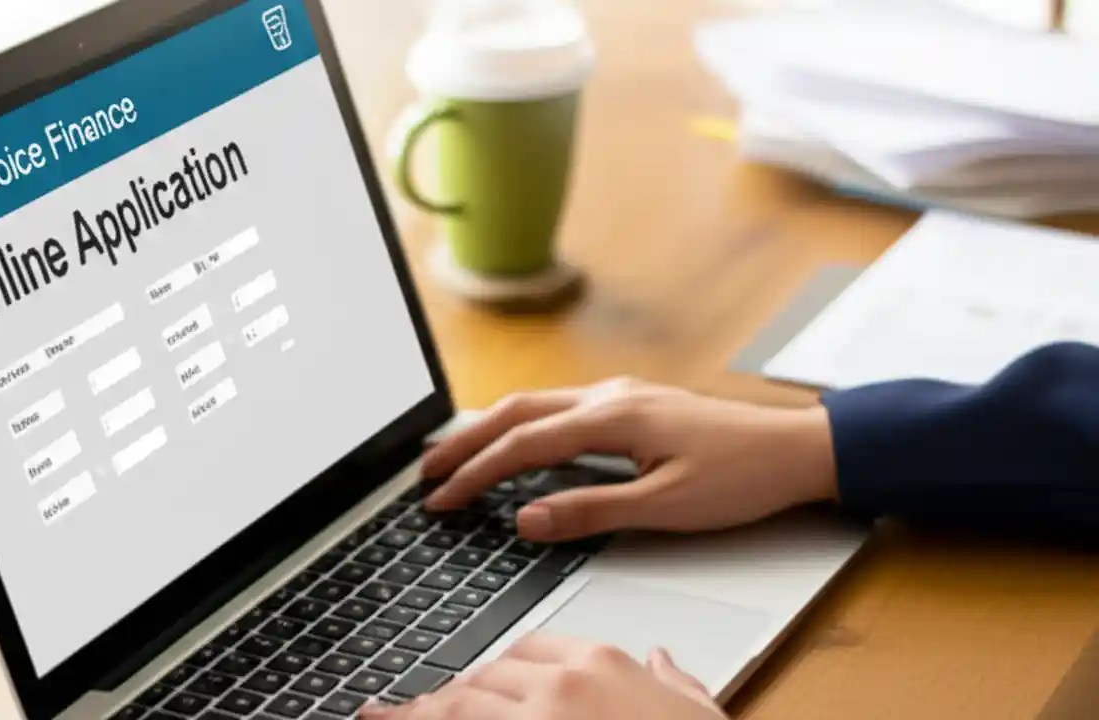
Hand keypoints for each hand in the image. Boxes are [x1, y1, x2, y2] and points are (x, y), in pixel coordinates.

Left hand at [359, 633, 727, 719]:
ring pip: (455, 706)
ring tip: (376, 717)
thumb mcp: (703, 717)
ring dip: (416, 713)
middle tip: (410, 710)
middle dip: (449, 697)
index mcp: (602, 666)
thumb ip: (676, 684)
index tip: (475, 690)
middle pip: (483, 677)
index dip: (496, 675)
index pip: (528, 651)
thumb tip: (662, 660)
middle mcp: (560, 688)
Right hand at [422, 378, 836, 540]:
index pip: (523, 445)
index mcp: (614, 418)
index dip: (476, 474)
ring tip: (457, 457)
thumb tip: (528, 518)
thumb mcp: (667, 507)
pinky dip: (524, 426)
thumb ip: (592, 511)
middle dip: (465, 441)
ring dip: (491, 430)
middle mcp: (610, 396)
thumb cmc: (742, 476)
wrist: (799, 449)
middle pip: (516, 411)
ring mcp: (621, 395)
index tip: (441, 499)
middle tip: (426, 472)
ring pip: (536, 404)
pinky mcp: (633, 404)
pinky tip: (519, 444)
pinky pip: (560, 408)